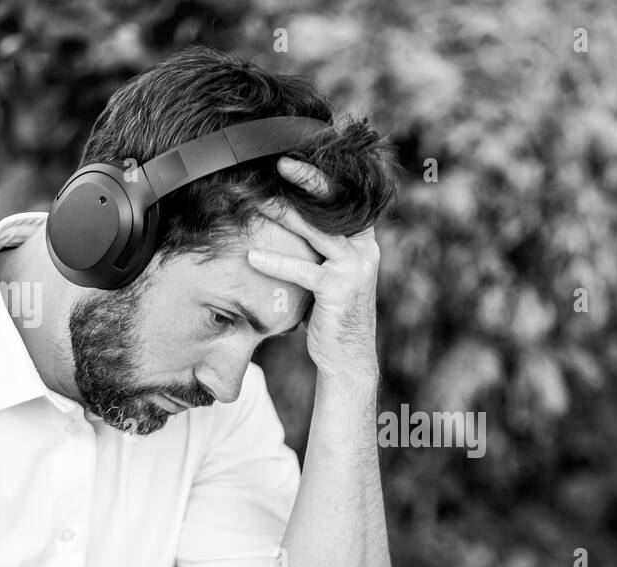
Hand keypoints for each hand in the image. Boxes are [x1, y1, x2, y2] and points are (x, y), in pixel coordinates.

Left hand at [246, 156, 380, 382]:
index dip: (322, 178)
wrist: (349, 358)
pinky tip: (252, 257)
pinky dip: (276, 262)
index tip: (295, 159)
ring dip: (285, 213)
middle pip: (332, 206)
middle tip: (276, 164)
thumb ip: (319, 249)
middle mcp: (364, 249)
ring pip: (317, 231)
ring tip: (256, 200)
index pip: (344, 200)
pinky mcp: (339, 289)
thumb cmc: (331, 315)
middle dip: (305, 182)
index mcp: (362, 241)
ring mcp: (354, 268)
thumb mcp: (330, 275)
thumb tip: (286, 221)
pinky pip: (303, 270)